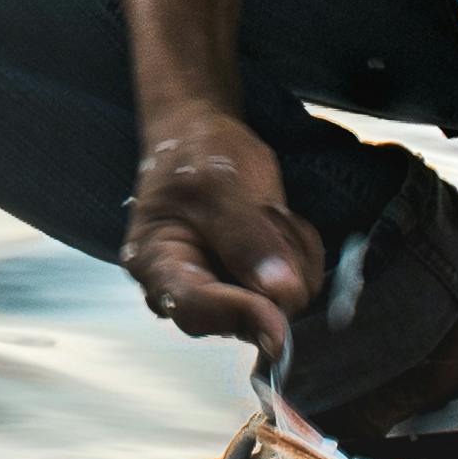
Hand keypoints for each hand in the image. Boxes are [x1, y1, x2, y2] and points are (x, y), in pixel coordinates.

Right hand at [119, 112, 323, 360]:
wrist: (204, 137)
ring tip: (266, 209)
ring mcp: (225, 291)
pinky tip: (276, 220)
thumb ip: (246, 236)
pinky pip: (300, 286)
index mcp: (156, 265)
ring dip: (291, 252)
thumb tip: (281, 292)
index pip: (195, 310)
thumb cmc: (195, 152)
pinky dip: (301, 251)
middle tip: (265, 211)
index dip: (239, 317)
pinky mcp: (255, 287)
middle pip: (244, 316)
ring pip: (282, 302)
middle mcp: (187, 290)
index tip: (279, 321)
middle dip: (271, 265)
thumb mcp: (217, 181)